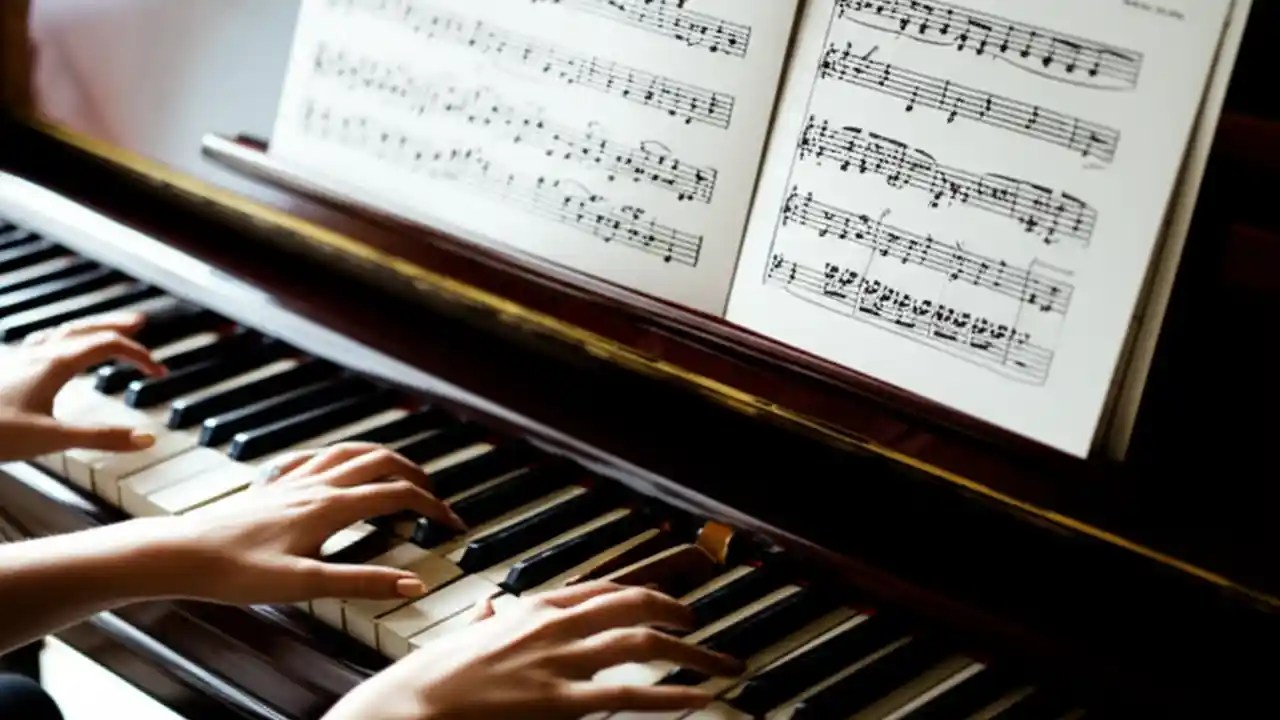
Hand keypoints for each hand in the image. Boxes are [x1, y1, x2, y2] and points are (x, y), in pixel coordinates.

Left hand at [0, 312, 164, 460]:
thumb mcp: (52, 440)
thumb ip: (102, 438)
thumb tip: (146, 440)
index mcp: (54, 364)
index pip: (107, 346)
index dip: (138, 355)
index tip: (158, 371)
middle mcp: (36, 355)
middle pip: (84, 328)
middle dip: (115, 325)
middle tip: (138, 323)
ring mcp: (17, 360)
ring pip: (60, 333)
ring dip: (88, 329)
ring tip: (102, 332)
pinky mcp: (4, 371)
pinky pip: (39, 344)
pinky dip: (60, 341)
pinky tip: (53, 353)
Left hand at [157, 443, 467, 604]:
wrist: (181, 553)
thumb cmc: (235, 571)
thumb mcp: (304, 585)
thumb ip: (362, 582)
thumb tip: (412, 583)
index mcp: (330, 506)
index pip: (397, 495)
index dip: (432, 507)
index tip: (452, 523)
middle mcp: (316, 485)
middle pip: (381, 461)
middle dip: (417, 473)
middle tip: (436, 495)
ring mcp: (294, 481)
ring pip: (351, 450)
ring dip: (384, 455)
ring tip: (401, 469)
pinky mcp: (274, 486)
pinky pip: (317, 456)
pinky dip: (341, 455)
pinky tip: (335, 465)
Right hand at [324, 582, 744, 719]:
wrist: (408, 707)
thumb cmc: (428, 677)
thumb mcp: (461, 635)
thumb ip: (485, 619)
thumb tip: (491, 606)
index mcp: (531, 607)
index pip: (602, 589)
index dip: (642, 593)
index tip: (666, 601)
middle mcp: (552, 625)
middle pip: (632, 605)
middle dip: (675, 611)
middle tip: (700, 624)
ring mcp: (559, 662)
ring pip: (641, 642)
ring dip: (689, 651)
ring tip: (718, 664)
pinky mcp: (559, 702)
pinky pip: (628, 693)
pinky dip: (670, 694)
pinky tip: (697, 698)